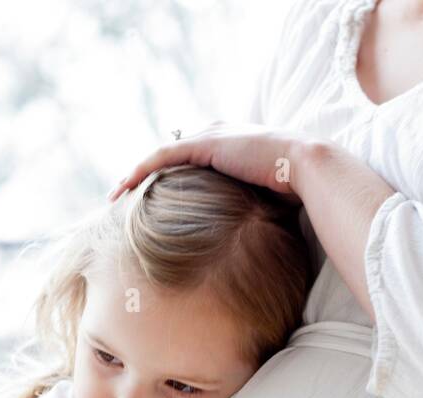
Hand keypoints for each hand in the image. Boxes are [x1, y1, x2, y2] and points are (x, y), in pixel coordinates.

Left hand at [106, 122, 309, 202]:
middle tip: (125, 196)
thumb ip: (251, 208)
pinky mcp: (205, 145)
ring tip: (116, 195)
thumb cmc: (297, 190)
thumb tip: (247, 238)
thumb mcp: (268, 199)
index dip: (170, 178)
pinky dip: (141, 171)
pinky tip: (124, 188)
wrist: (307, 168)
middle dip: (147, 175)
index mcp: (233, 145)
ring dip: (136, 174)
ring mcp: (211, 137)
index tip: (153, 199)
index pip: (192, 159)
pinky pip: (163, 157)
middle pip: (172, 155)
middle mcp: (219, 134)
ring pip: (162, 155)